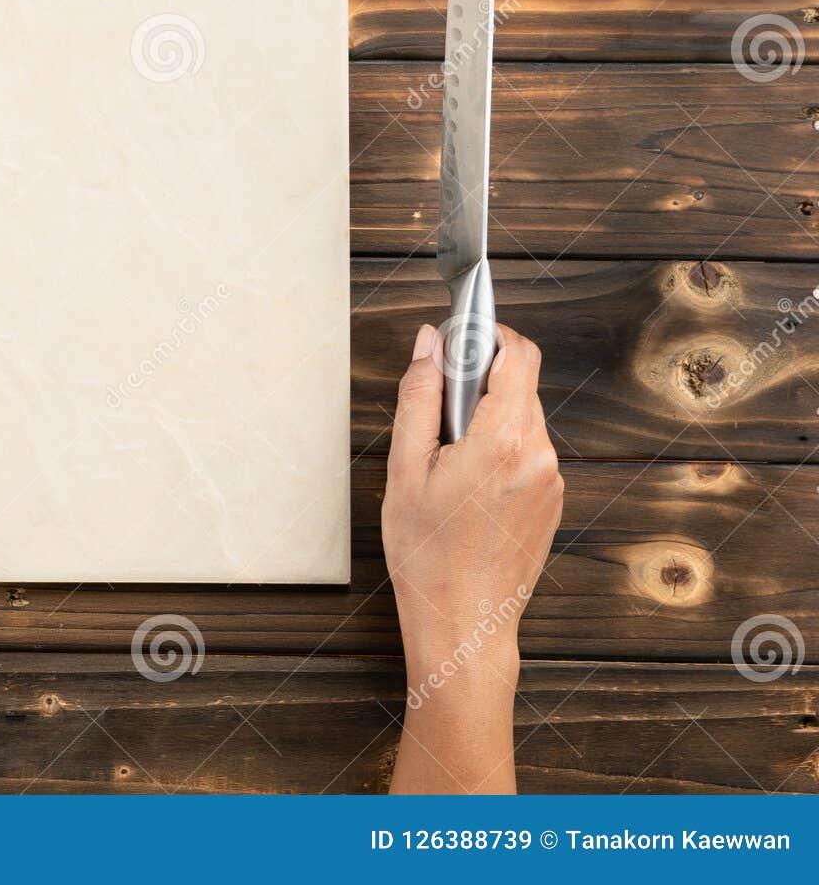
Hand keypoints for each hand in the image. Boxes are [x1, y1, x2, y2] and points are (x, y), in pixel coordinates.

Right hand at [383, 321, 562, 793]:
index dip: (490, 333)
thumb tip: (428, 344)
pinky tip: (466, 485)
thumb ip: (420, 396)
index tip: (458, 338)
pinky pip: (529, 452)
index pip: (519, 354)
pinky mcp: (552, 501)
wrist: (463, 624)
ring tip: (447, 460)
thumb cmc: (427, 556)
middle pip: (520, 385)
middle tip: (437, 412)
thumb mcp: (405, 469)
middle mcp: (540, 456)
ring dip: (488, 418)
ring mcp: (552, 481)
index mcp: (504, 440)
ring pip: (524, 419)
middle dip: (479, 381)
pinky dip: (499, 448)